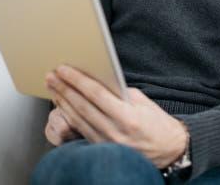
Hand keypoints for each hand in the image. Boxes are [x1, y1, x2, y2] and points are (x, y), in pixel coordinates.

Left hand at [45, 65, 187, 168]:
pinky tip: (62, 105)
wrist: (168, 150)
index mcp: (127, 116)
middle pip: (82, 106)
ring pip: (77, 118)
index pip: (96, 94)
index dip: (77, 80)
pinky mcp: (101, 148)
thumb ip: (119, 92)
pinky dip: (69, 115)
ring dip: (62, 101)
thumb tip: (98, 80)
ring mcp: (106, 142)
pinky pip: (80, 129)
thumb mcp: (142, 102)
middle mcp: (114, 131)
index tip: (64, 69)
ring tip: (53, 87)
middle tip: (51, 76)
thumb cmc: (158, 124)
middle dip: (64, 88)